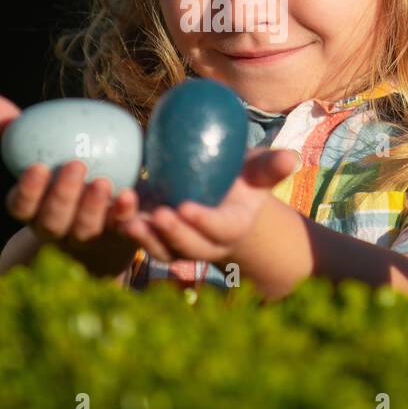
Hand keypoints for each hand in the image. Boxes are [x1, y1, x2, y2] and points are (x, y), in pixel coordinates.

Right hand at [0, 90, 140, 244]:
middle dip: (62, 196)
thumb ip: (9, 127)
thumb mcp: (36, 147)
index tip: (38, 167)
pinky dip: (123, 214)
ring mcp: (86, 236)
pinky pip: (120, 229)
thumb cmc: (58, 168)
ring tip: (103, 181)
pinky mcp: (117, 236)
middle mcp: (56, 227)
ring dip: (92, 207)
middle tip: (76, 166)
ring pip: (85, 229)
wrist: (101, 205)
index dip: (28, 191)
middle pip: (53, 220)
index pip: (21, 206)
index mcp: (32, 208)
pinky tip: (129, 196)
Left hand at [118, 147, 299, 263]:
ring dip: (146, 239)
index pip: (221, 229)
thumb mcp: (256, 170)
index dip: (204, 222)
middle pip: (190, 246)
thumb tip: (291, 158)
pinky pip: (142, 240)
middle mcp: (206, 243)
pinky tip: (116, 213)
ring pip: (163, 250)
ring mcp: (180, 244)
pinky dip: (128, 229)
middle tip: (159, 214)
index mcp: (233, 225)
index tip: (188, 207)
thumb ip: (271, 166)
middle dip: (174, 233)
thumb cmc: (242, 179)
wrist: (221, 196)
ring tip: (131, 222)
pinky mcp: (157, 237)